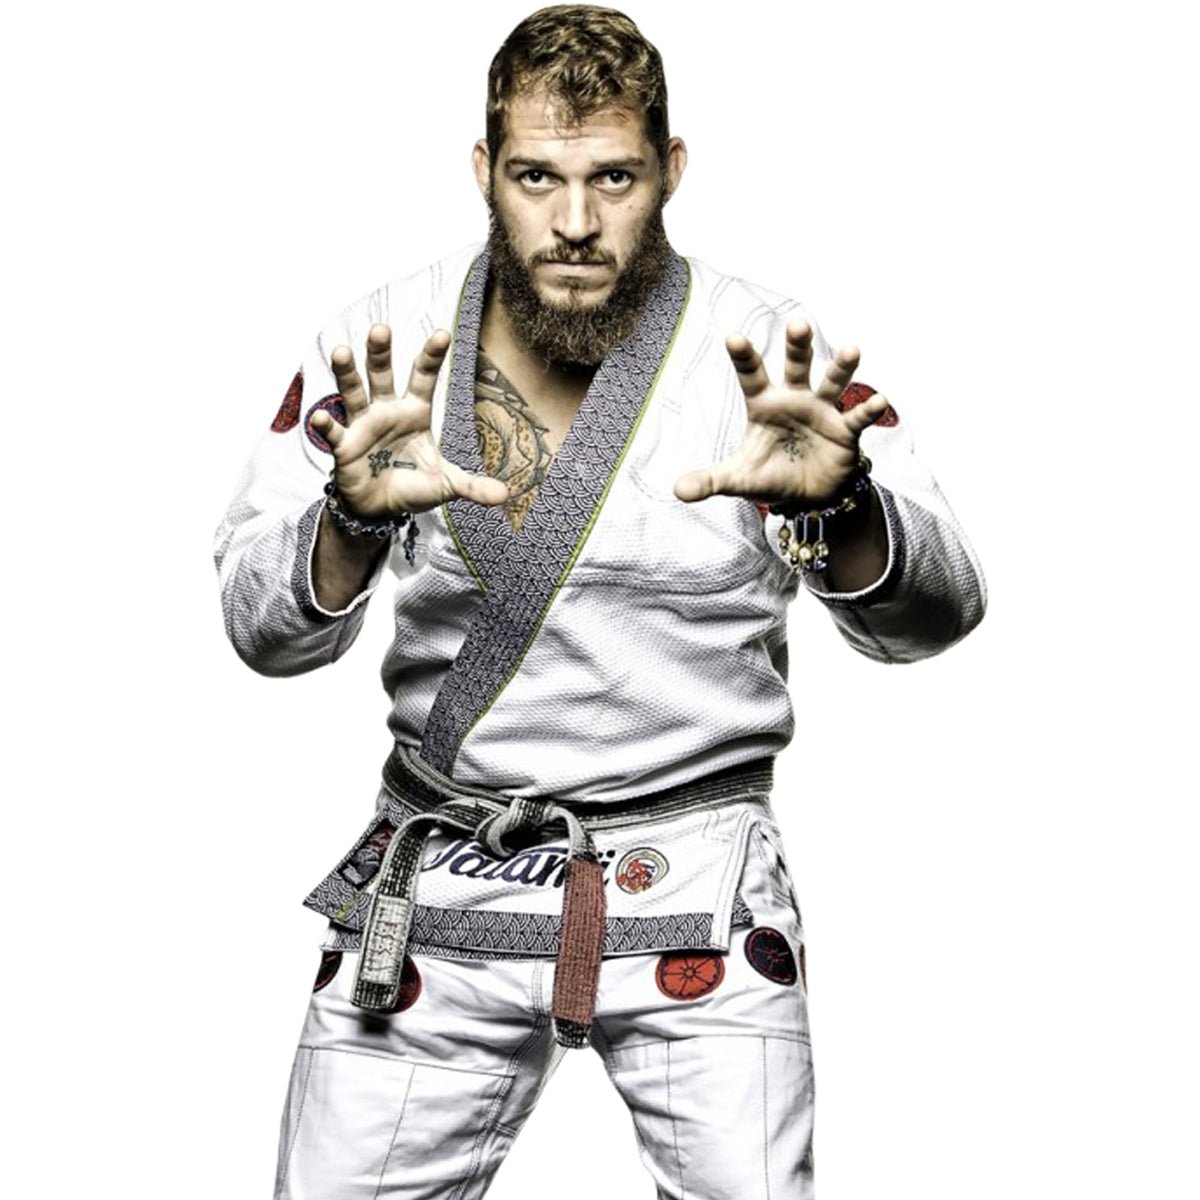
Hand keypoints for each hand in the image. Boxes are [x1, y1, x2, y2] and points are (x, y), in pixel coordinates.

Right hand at [312, 325, 508, 516]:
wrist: (381, 509)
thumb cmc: (412, 486)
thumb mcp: (446, 486)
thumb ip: (473, 487)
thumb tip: (505, 496)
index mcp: (414, 412)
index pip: (423, 377)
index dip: (431, 356)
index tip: (442, 333)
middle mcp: (387, 410)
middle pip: (382, 374)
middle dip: (380, 352)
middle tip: (380, 329)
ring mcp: (362, 425)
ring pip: (353, 391)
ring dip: (346, 372)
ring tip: (341, 351)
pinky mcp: (344, 445)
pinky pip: (333, 432)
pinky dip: (325, 424)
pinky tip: (319, 417)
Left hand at [674, 320, 890, 506]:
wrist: (808, 495)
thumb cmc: (770, 475)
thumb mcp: (739, 480)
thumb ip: (711, 480)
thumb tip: (678, 490)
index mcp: (764, 405)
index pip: (751, 376)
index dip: (744, 357)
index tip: (734, 337)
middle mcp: (795, 399)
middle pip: (796, 366)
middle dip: (798, 345)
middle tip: (798, 323)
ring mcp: (822, 411)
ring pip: (832, 382)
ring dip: (842, 367)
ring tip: (852, 350)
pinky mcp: (845, 430)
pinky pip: (857, 416)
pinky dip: (868, 409)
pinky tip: (879, 401)